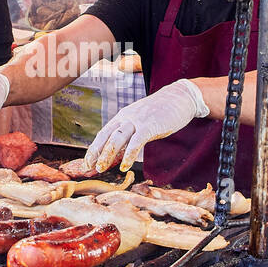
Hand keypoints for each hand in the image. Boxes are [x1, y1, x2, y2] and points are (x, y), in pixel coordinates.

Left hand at [84, 79, 208, 173]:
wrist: (180, 97)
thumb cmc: (161, 112)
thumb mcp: (141, 121)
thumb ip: (130, 135)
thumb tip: (119, 154)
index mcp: (122, 116)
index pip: (103, 134)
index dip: (94, 149)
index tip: (87, 163)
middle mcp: (126, 117)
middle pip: (106, 136)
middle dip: (95, 153)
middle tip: (88, 168)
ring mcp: (137, 121)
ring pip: (117, 139)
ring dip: (107, 155)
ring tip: (101, 169)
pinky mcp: (150, 126)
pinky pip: (136, 142)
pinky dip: (128, 155)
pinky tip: (124, 167)